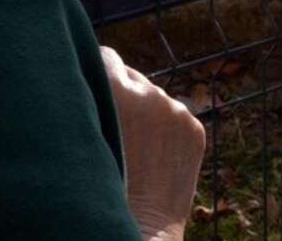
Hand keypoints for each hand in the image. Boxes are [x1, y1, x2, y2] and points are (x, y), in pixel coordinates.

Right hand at [99, 46, 206, 240]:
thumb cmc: (101, 186)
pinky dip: (165, 129)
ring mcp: (178, 110)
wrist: (141, 226)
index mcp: (120, 92)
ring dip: (145, 112)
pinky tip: (153, 155)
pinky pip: (175, 116)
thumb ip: (90, 104)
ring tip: (133, 146)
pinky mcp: (194, 128)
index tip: (90, 82)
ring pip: (154, 98)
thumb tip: (88, 79)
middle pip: (132, 76)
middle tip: (112, 122)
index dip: (96, 70)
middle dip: (122, 94)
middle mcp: (153, 94)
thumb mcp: (87, 135)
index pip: (106, 57)